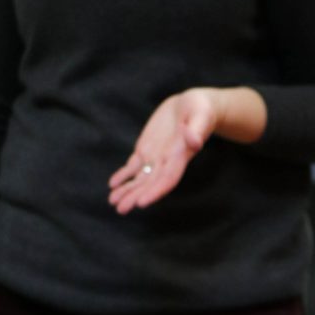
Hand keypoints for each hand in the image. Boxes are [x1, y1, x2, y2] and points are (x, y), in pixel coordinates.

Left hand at [108, 90, 217, 214]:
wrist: (191, 105)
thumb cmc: (200, 109)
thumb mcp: (201, 115)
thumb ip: (197, 129)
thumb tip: (194, 142)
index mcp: (181, 156)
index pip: (168, 179)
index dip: (155, 191)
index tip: (141, 203)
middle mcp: (167, 161)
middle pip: (150, 183)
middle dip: (135, 196)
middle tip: (120, 209)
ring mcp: (155, 156)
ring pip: (140, 178)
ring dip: (127, 190)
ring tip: (112, 202)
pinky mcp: (146, 148)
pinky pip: (133, 165)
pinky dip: (123, 175)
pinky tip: (113, 184)